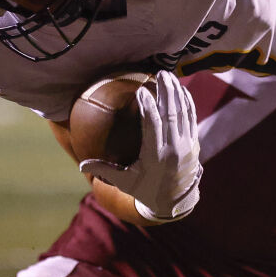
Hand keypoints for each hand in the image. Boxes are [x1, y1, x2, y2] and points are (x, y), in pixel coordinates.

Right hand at [80, 72, 202, 221]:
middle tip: (160, 73)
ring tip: (169, 76)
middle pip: (171, 114)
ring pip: (183, 113)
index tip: (141, 90)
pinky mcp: (194, 144)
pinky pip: (191, 118)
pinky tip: (181, 89)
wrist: (175, 203)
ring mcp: (187, 146)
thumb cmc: (145, 190)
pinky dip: (187, 102)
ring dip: (177, 93)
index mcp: (156, 156)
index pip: (153, 126)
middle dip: (166, 92)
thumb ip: (105, 171)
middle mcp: (174, 149)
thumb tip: (81, 166)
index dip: (148, 107)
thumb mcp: (124, 182)